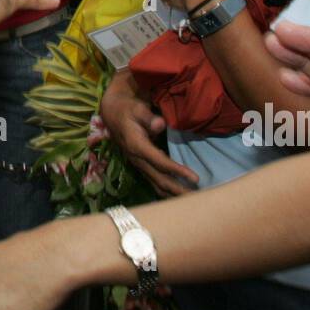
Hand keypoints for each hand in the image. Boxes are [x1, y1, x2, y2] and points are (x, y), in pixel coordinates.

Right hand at [100, 71, 197, 196]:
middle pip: (159, 180)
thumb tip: (160, 124)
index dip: (177, 171)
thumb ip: (148, 117)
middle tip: (197, 199)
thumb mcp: (137, 108)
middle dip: (178, 190)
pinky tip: (177, 196)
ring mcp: (138, 165)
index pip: (160, 162)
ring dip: (173, 194)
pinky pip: (154, 183)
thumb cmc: (128, 109)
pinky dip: (167, 191)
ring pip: (157, 184)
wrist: (112, 114)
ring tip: (190, 201)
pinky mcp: (141, 166)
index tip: (195, 178)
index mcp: (136, 146)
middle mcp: (137, 160)